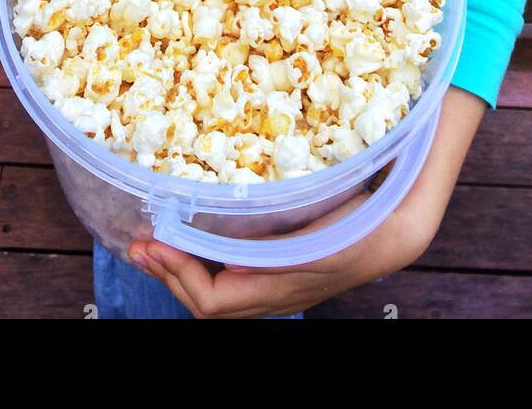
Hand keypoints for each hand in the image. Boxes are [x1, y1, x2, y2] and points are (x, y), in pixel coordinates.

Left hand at [127, 170, 440, 318]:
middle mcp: (268, 293)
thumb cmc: (360, 228)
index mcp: (276, 289)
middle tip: (136, 242)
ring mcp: (272, 283)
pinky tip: (191, 236)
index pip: (211, 301)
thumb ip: (277, 256)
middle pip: (203, 300)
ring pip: (212, 290)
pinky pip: (226, 275)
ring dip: (177, 267)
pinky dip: (199, 258)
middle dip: (165, 273)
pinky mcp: (276, 267)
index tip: (153, 240)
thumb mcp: (320, 241)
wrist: (396, 229)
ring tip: (151, 242)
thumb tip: (225, 263)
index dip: (177, 274)